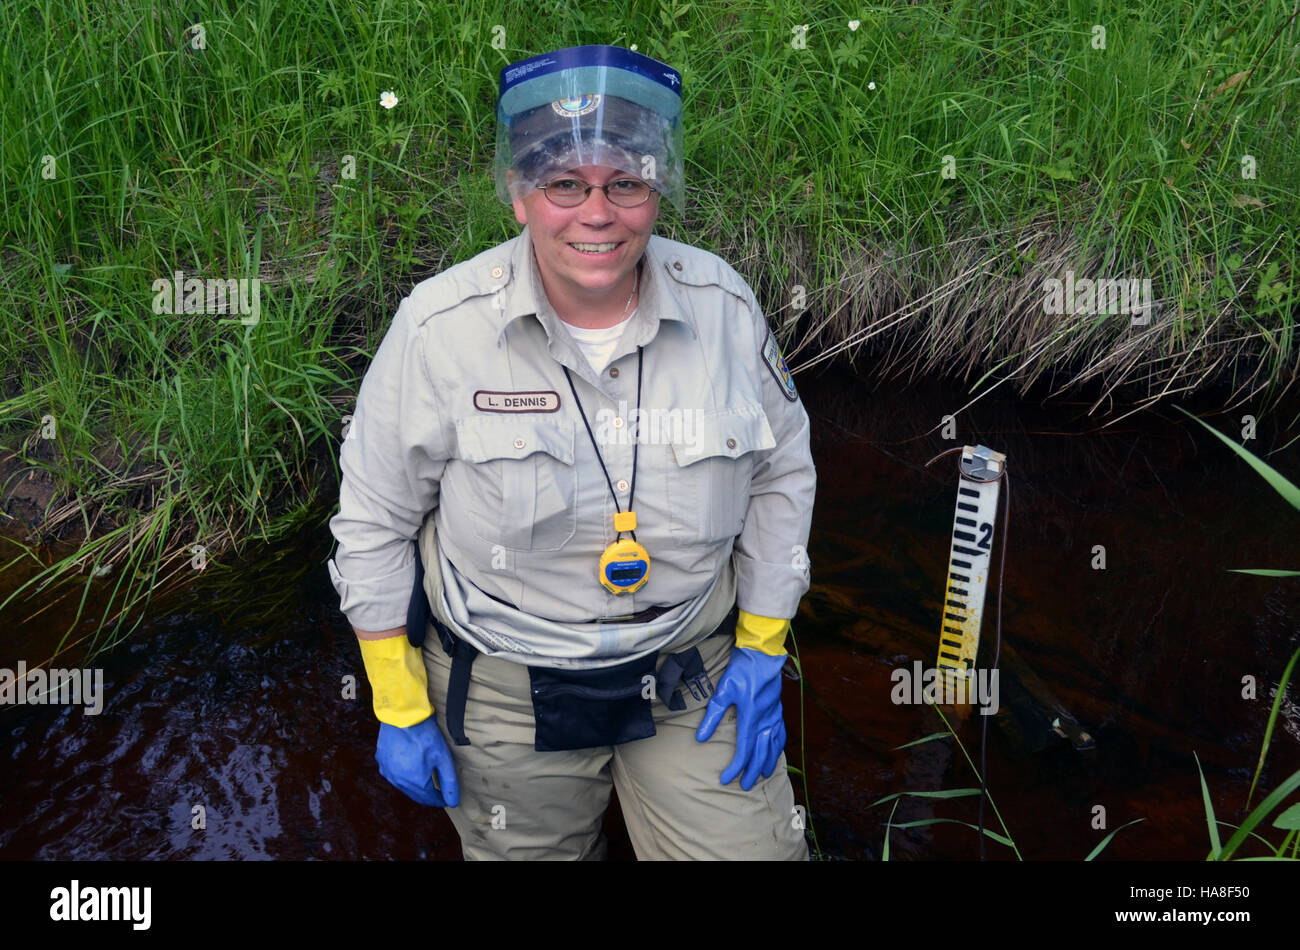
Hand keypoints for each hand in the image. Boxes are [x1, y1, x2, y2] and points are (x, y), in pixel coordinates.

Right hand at [375, 716, 459, 806]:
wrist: (402, 714)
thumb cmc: (425, 735)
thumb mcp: (443, 758)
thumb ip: (449, 782)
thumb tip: (453, 802)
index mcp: (415, 782)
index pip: (429, 799)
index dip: (439, 800)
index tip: (446, 798)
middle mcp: (398, 781)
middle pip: (416, 795)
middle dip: (428, 795)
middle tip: (437, 792)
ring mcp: (388, 772)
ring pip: (403, 786)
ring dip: (415, 786)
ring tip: (425, 781)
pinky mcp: (381, 761)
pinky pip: (393, 774)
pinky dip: (402, 776)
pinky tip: (409, 769)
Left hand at [695, 647, 788, 789]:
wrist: (762, 654)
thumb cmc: (741, 671)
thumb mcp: (723, 691)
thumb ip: (712, 716)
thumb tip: (700, 738)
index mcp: (750, 717)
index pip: (744, 750)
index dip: (735, 767)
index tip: (726, 779)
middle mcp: (765, 720)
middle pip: (760, 753)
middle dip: (751, 772)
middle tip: (744, 786)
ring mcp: (774, 716)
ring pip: (773, 746)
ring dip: (767, 763)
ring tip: (762, 775)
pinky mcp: (778, 710)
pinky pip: (781, 733)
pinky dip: (778, 747)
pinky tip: (775, 752)